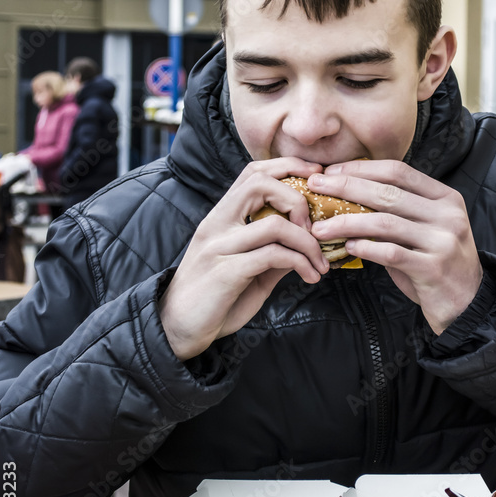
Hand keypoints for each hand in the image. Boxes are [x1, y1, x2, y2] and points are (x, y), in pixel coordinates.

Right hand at [159, 158, 328, 359]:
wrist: (175, 329)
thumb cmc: (213, 298)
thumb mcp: (249, 270)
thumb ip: (274, 252)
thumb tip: (308, 241)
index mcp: (220, 217)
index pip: (253, 172)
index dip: (288, 167)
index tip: (316, 175)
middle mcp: (216, 225)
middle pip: (260, 184)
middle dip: (298, 200)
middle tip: (316, 229)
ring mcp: (219, 247)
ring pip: (274, 225)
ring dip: (308, 242)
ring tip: (320, 263)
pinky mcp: (226, 273)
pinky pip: (273, 256)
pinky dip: (300, 263)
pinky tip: (310, 277)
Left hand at [307, 160, 482, 334]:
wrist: (468, 303)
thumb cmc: (436, 263)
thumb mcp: (423, 230)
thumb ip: (395, 213)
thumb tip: (346, 196)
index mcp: (445, 198)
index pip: (398, 172)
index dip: (361, 169)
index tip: (331, 172)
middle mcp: (447, 215)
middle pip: (388, 193)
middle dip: (346, 187)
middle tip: (316, 188)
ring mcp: (442, 241)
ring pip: (385, 222)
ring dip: (346, 223)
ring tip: (320, 227)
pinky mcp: (433, 268)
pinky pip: (391, 253)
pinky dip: (366, 248)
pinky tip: (347, 247)